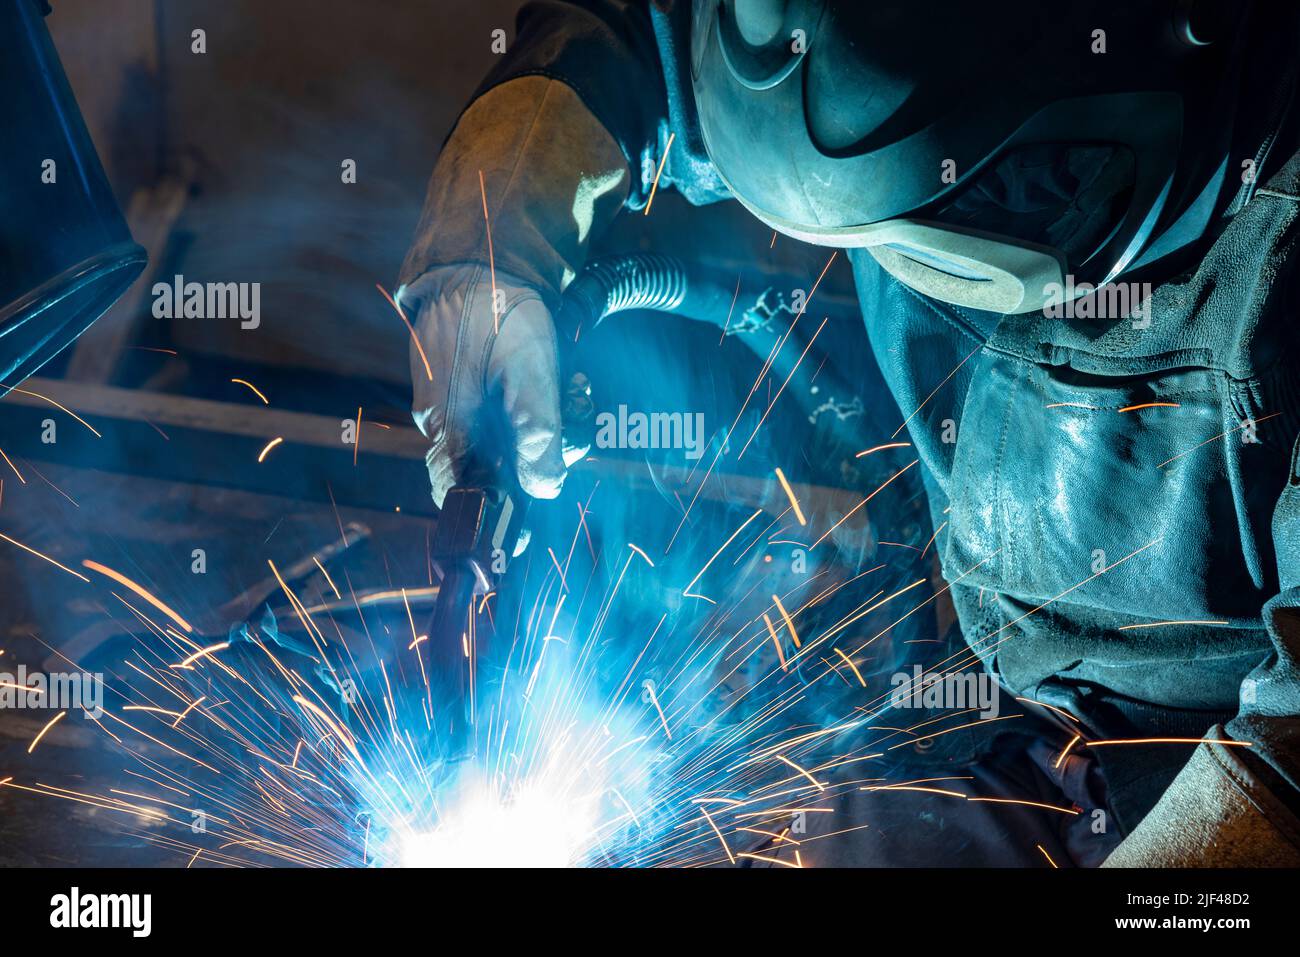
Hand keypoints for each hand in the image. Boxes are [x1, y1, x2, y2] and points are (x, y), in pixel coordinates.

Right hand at [400, 263, 566, 510]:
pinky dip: (530, 399)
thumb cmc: (502, 312)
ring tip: (573, 385)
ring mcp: (447, 396)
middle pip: (490, 464)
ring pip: (499, 434)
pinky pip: (495, 407)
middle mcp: (439, 416)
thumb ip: (537, 434)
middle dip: (541, 451)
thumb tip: (542, 490)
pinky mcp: (460, 378)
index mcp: (448, 423)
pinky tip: (558, 377)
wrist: (480, 257)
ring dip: (544, 421)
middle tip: (577, 417)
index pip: (456, 492)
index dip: (490, 516)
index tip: (524, 528)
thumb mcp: (532, 373)